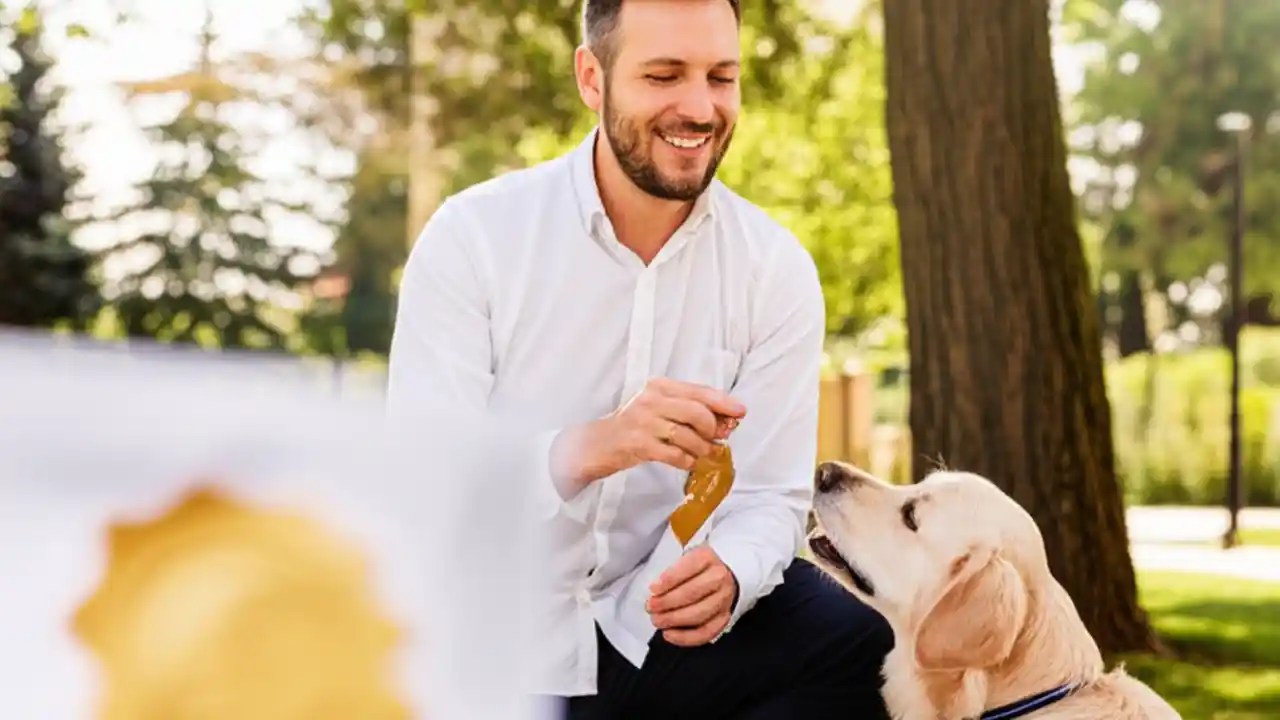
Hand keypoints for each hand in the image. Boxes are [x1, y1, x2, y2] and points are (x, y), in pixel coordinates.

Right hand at [549, 378, 743, 496]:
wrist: (596, 443)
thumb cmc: (633, 425)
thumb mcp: (659, 408)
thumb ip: (688, 410)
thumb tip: (724, 422)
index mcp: (659, 386)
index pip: (698, 391)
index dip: (723, 402)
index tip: (741, 412)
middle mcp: (651, 400)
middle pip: (696, 412)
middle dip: (713, 428)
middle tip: (718, 439)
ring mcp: (644, 422)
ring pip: (687, 435)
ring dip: (702, 448)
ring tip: (705, 453)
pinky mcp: (639, 444)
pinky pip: (674, 454)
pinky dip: (687, 460)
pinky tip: (688, 461)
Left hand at [646, 545, 738, 646]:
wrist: (725, 574)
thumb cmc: (698, 567)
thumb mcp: (684, 556)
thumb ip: (670, 570)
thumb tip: (654, 590)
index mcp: (707, 558)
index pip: (688, 568)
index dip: (669, 580)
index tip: (653, 589)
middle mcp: (719, 578)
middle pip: (692, 593)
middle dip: (666, 602)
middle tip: (651, 607)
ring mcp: (724, 600)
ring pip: (698, 615)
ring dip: (673, 620)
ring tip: (657, 620)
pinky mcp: (723, 618)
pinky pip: (705, 632)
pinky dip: (685, 637)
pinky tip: (670, 634)